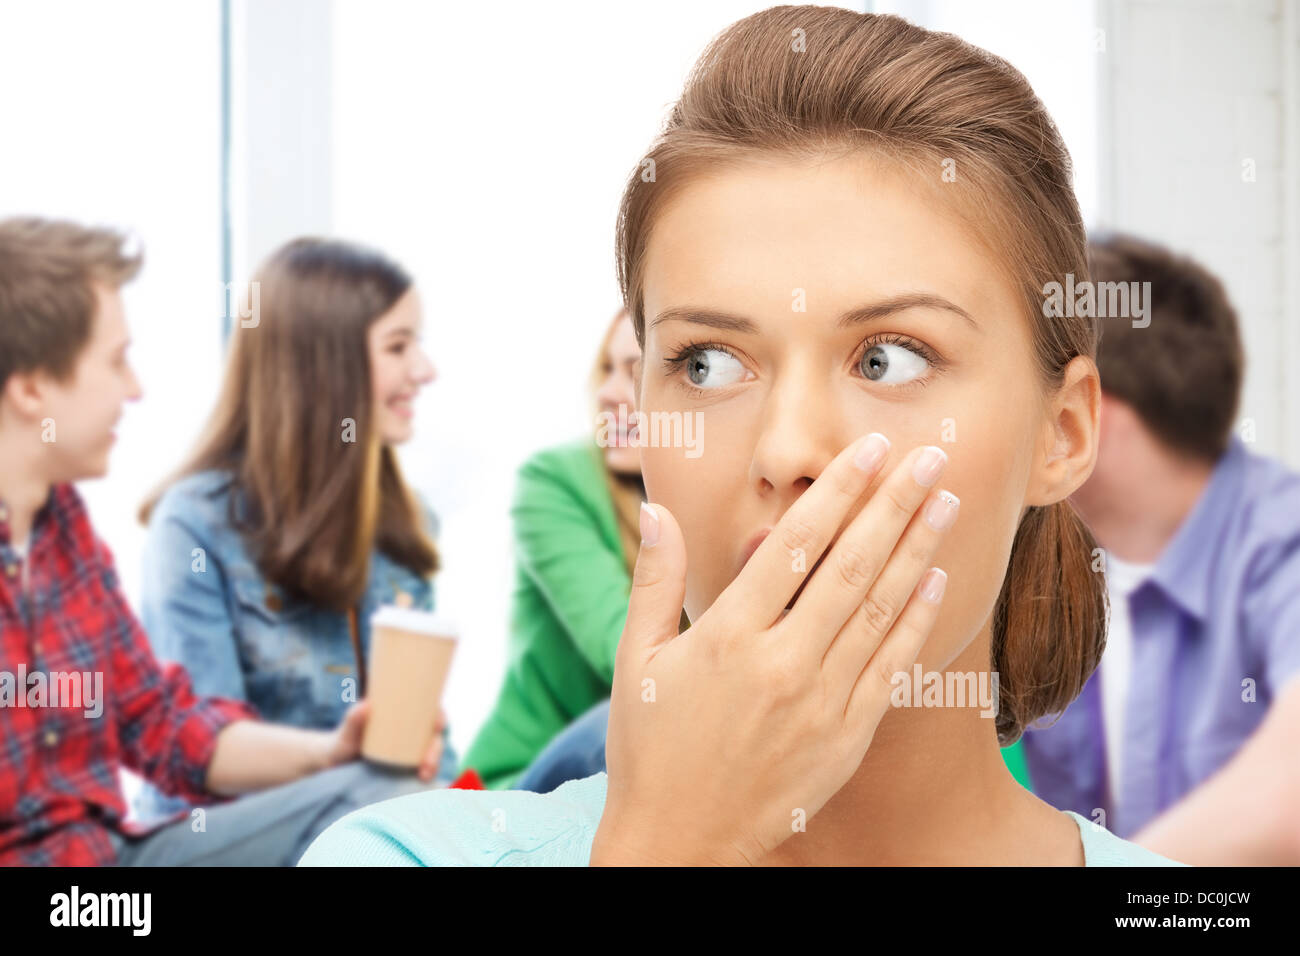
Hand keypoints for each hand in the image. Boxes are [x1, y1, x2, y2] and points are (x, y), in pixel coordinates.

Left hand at [324, 700, 447, 781]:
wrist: (331, 767)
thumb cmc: (341, 742)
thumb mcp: (348, 731)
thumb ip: (354, 718)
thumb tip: (367, 705)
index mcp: (402, 719)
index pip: (428, 714)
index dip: (439, 717)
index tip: (438, 724)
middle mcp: (409, 736)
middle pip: (433, 739)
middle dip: (437, 749)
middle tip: (427, 762)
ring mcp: (408, 755)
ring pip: (431, 757)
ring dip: (434, 765)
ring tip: (424, 775)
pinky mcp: (403, 772)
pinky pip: (422, 773)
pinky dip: (427, 777)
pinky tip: (426, 784)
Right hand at [591, 435, 956, 865]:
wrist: (679, 842)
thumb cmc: (650, 747)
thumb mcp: (635, 659)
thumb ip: (654, 582)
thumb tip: (658, 511)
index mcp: (728, 637)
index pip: (795, 545)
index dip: (837, 492)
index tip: (871, 451)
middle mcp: (782, 665)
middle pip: (851, 568)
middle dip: (894, 506)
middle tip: (930, 457)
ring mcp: (821, 704)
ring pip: (881, 611)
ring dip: (917, 551)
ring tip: (945, 504)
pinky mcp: (845, 739)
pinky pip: (891, 668)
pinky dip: (916, 621)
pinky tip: (935, 581)